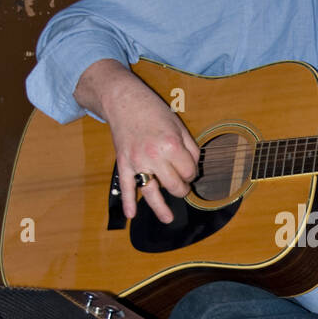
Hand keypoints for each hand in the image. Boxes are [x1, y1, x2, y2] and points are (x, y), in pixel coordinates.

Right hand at [75, 60, 200, 221]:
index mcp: (171, 146)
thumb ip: (189, 147)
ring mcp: (137, 162)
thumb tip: (194, 166)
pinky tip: (132, 214)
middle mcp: (154, 157)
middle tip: (182, 185)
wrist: (123, 100)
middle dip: (181, 188)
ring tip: (168, 218)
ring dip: (161, 207)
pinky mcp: (124, 164)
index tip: (188, 167)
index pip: (189, 171)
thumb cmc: (152, 111)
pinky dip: (128, 202)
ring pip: (152, 192)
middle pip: (174, 185)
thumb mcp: (178, 125)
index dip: (191, 172)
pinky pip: (126, 187)